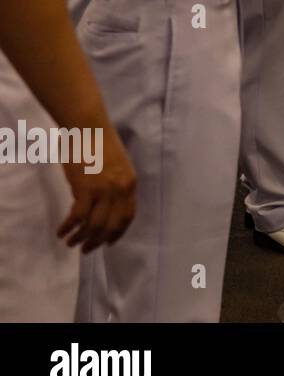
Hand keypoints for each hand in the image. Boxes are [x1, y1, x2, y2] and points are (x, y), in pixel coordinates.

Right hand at [58, 127, 135, 252]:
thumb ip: (114, 185)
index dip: (118, 232)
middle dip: (98, 241)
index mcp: (130, 183)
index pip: (128, 216)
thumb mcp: (117, 166)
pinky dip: (69, 227)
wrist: (88, 127)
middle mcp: (121, 190)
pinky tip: (61, 231)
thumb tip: (103, 205)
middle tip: (86, 249)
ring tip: (70, 242)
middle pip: (111, 225)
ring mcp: (104, 190)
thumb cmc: (99, 143)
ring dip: (81, 237)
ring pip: (94, 224)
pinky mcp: (86, 188)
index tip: (108, 242)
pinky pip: (77, 216)